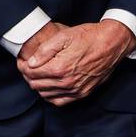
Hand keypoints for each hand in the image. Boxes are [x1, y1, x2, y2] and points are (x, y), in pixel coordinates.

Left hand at [17, 21, 135, 105]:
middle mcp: (66, 82)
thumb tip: (31, 62)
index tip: (22, 61)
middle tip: (29, 67)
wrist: (113, 43)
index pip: (30, 73)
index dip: (22, 66)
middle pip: (36, 85)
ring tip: (39, 75)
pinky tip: (50, 86)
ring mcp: (75, 89)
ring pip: (45, 94)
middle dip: (29, 75)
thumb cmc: (90, 37)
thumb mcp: (64, 35)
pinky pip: (60, 101)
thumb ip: (44, 50)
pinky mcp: (83, 93)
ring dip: (39, 85)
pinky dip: (51, 95)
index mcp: (59, 68)